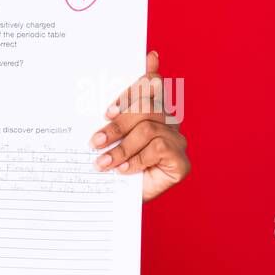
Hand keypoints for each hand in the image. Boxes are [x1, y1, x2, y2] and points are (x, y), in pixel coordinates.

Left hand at [89, 50, 190, 201]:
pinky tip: (122, 169)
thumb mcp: (108, 137)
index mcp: (152, 108)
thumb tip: (119, 75)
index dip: (133, 89)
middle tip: (95, 141)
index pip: (151, 83)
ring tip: (102, 162)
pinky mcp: (180, 161)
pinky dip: (136, 159)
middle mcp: (168, 121)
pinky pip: (159, 148)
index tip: (108, 110)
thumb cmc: (114, 163)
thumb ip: (113, 111)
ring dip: (121, 147)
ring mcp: (177, 140)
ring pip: (148, 129)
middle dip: (117, 125)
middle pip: (147, 107)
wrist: (119, 199)